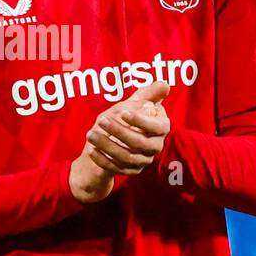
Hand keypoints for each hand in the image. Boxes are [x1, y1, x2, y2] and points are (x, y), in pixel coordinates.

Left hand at [69, 81, 170, 202]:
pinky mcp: (131, 171)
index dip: (141, 121)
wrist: (115, 139)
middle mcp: (155, 146)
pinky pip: (117, 168)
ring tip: (91, 134)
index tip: (123, 112)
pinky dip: (103, 160)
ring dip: (107, 145)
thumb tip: (164, 85)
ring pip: (127, 157)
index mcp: (161, 128)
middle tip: (101, 120)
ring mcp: (144, 160)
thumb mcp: (135, 102)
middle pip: (140, 143)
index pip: (157, 127)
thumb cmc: (128, 116)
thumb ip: (148, 94)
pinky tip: (92, 150)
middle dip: (119, 131)